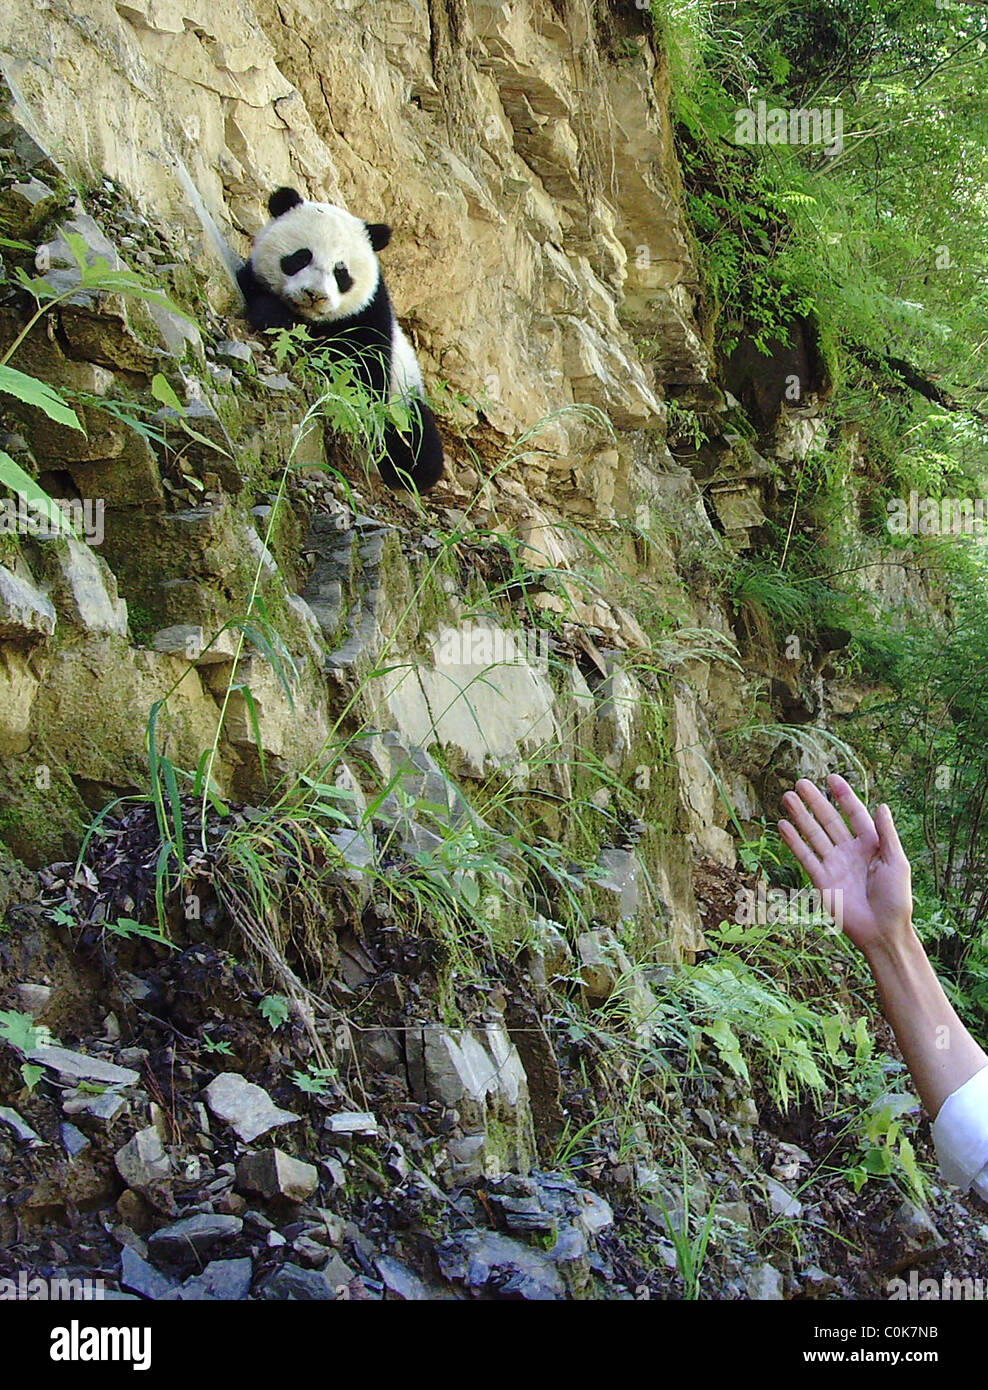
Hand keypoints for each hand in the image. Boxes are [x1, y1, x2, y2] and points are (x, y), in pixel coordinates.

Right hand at [778, 774, 912, 956]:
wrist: (882, 932)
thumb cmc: (896, 899)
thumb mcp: (898, 862)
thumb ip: (887, 834)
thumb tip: (882, 805)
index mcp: (871, 845)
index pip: (855, 814)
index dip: (843, 796)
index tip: (831, 778)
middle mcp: (850, 851)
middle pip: (829, 820)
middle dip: (815, 801)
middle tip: (800, 783)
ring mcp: (834, 864)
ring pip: (814, 834)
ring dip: (801, 816)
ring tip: (787, 797)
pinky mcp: (821, 880)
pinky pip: (805, 856)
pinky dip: (794, 841)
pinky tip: (783, 825)